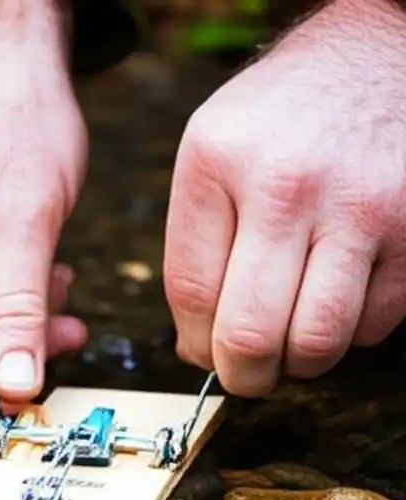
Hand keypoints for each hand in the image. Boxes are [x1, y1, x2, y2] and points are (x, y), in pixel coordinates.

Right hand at [0, 0, 88, 409]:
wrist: (4, 48)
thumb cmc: (10, 110)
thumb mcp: (26, 219)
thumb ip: (18, 309)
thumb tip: (15, 388)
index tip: (25, 388)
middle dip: (2, 343)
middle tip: (65, 334)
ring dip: (11, 316)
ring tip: (62, 292)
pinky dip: (4, 289)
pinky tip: (43, 272)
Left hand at [164, 0, 405, 396]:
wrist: (376, 53)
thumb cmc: (284, 113)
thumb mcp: (212, 149)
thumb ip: (197, 239)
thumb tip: (197, 343)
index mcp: (218, 163)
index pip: (191, 291)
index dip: (194, 343)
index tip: (201, 354)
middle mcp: (286, 185)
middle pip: (250, 330)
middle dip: (242, 374)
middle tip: (245, 376)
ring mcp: (359, 207)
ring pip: (318, 339)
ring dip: (299, 362)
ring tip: (290, 346)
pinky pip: (378, 321)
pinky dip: (354, 332)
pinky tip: (338, 300)